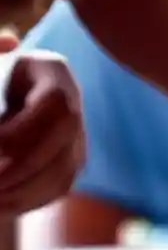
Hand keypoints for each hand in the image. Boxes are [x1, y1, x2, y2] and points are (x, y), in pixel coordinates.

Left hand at [0, 35, 85, 213]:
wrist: (17, 90)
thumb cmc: (0, 74)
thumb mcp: (2, 64)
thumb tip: (10, 43)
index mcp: (57, 75)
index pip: (57, 111)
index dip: (23, 134)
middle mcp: (75, 109)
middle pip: (61, 149)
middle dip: (21, 170)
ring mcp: (78, 140)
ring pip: (61, 175)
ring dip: (23, 192)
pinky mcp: (73, 165)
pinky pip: (57, 189)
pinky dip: (28, 200)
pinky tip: (1, 205)